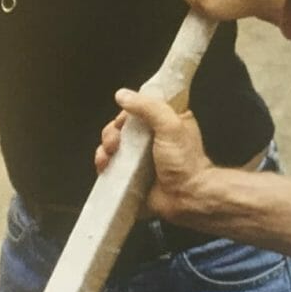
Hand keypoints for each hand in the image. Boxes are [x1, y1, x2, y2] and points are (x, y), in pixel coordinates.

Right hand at [96, 90, 213, 222]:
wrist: (186, 197)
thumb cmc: (184, 161)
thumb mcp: (170, 125)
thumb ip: (148, 106)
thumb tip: (122, 95)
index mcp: (164, 122)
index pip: (137, 110)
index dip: (125, 114)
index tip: (123, 122)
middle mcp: (151, 139)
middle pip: (121, 128)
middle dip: (111, 134)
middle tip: (114, 143)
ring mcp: (140, 159)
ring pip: (112, 147)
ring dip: (104, 149)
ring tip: (107, 158)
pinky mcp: (131, 176)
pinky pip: (112, 167)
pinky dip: (104, 165)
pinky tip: (104, 168)